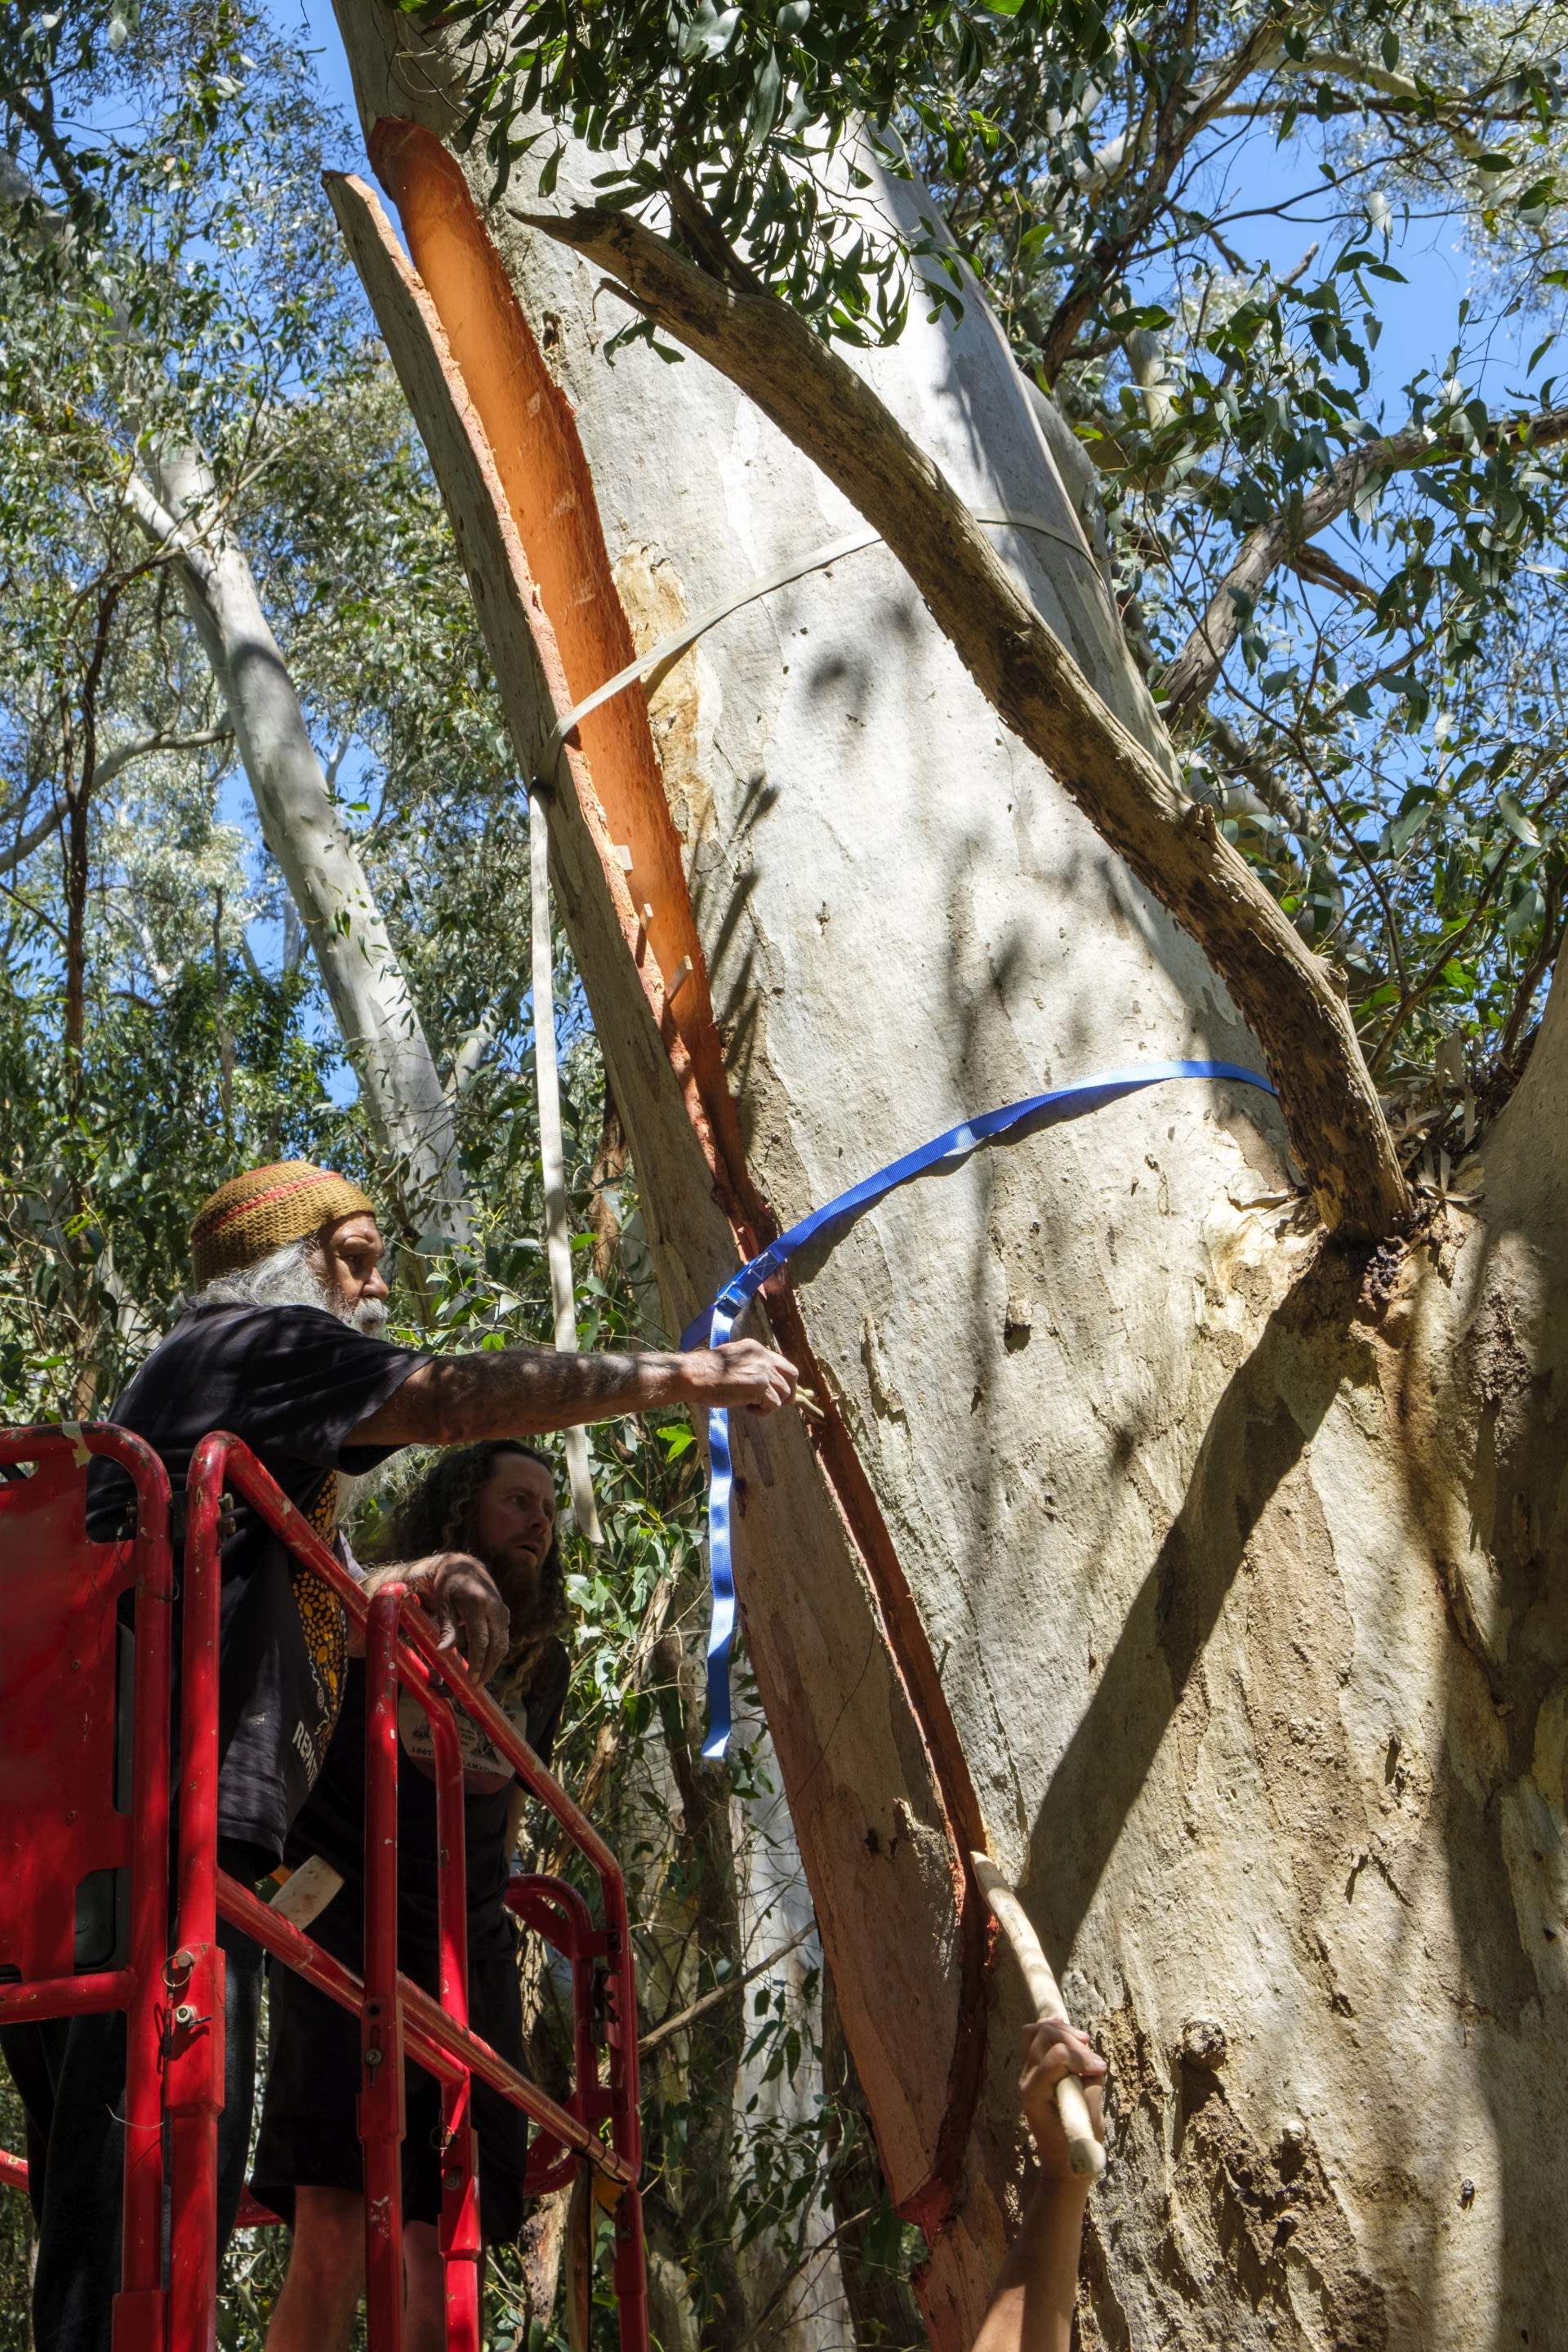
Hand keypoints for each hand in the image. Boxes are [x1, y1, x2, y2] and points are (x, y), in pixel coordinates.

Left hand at [402, 1551, 511, 1685]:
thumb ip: (447, 1628)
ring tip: (482, 1678)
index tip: (472, 1680)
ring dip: (494, 1662)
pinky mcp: (504, 1613)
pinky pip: (503, 1636)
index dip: (478, 1663)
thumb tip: (443, 1652)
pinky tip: (487, 1662)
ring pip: (503, 1643)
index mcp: (478, 1604)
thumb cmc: (448, 1586)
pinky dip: (496, 1652)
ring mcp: (502, 1610)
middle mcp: (494, 1607)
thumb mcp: (442, 1604)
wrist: (464, 1566)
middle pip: (497, 1645)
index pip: (481, 1640)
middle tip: (477, 1685)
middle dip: (488, 1668)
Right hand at [678, 1337, 797, 1416]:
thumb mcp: (732, 1362)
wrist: (696, 1375)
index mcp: (756, 1349)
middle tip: (782, 1403)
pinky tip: (748, 1409)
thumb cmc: (706, 1373)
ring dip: (771, 1403)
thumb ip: (748, 1367)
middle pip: (791, 1375)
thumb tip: (762, 1384)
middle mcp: (763, 1357)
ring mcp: (763, 1371)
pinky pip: (774, 1404)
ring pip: (783, 1392)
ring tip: (751, 1406)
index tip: (783, 1391)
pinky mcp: (760, 1386)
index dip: (785, 1379)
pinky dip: (763, 1411)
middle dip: (790, 1391)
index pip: (782, 1363)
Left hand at [1018, 2018, 1105, 2181]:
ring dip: (1061, 2031)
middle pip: (1042, 2036)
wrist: (1061, 2168)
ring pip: (1034, 2032)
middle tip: (1091, 2054)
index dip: (1082, 2058)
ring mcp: (1027, 2076)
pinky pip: (1035, 2041)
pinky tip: (1064, 2025)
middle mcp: (1026, 2080)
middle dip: (1070, 2038)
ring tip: (1083, 2040)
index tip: (1102, 2068)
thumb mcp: (1090, 2120)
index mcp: (1034, 2093)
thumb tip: (1094, 2063)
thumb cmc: (1077, 2149)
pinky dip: (1051, 2030)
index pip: (1056, 2056)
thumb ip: (1091, 2086)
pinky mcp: (1035, 2074)